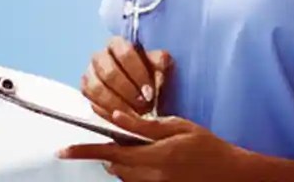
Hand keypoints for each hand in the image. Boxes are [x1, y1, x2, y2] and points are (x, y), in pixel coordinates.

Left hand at [58, 111, 241, 180]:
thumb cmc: (207, 146)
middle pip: (114, 165)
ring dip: (125, 162)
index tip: (62, 150)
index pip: (109, 152)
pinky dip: (137, 172)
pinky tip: (154, 162)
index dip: (83, 151)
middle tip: (125, 139)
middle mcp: (151, 178)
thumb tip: (116, 117)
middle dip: (111, 152)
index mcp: (155, 157)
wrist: (231, 174)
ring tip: (147, 150)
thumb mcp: (178, 127)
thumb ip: (145, 126)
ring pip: (124, 176)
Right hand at [80, 38, 171, 120]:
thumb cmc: (149, 72)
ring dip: (117, 104)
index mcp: (117, 44)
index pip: (124, 54)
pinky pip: (93, 103)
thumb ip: (160, 63)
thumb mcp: (159, 65)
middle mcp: (100, 57)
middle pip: (109, 73)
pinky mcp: (87, 92)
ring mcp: (90, 74)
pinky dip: (109, 113)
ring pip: (97, 89)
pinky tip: (123, 117)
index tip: (149, 92)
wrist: (139, 87)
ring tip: (134, 114)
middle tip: (143, 104)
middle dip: (127, 91)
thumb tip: (160, 66)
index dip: (137, 73)